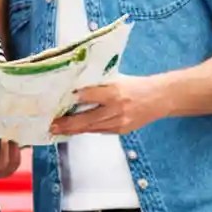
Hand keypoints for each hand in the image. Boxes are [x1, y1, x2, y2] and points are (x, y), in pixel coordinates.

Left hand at [50, 75, 173, 135]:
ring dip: (73, 130)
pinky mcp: (121, 131)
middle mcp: (116, 109)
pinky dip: (86, 130)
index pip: (88, 95)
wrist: (160, 98)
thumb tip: (75, 87)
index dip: (72, 99)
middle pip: (86, 119)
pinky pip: (99, 131)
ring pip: (91, 128)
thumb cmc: (136, 85)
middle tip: (51, 125)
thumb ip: (98, 84)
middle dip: (67, 124)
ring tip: (58, 129)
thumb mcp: (117, 79)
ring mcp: (119, 122)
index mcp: (114, 92)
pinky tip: (74, 130)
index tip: (56, 102)